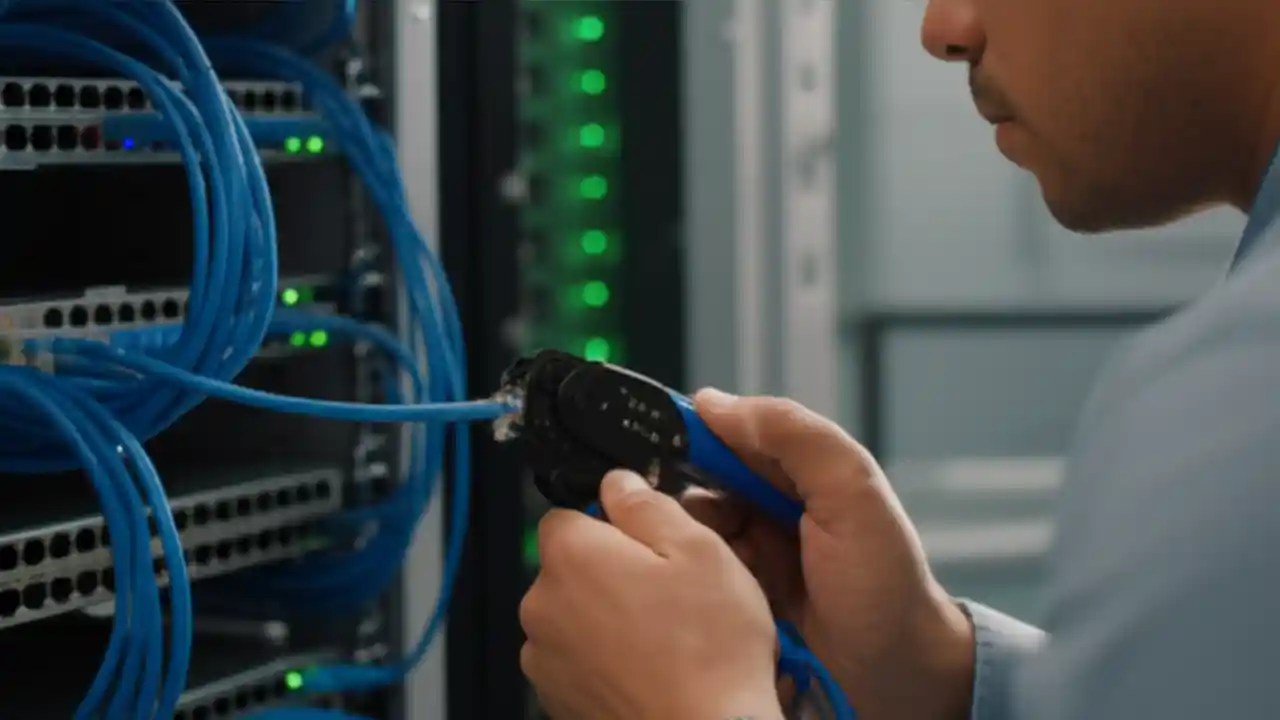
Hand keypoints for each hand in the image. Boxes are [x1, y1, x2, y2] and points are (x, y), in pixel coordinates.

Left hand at [519, 470, 784, 719]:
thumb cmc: (709, 646)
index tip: (653, 547)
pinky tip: (649, 670)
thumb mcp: (700, 550)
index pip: (570, 514)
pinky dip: (605, 660)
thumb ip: (647, 505)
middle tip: (669, 596)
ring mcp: (543, 658)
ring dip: (607, 619)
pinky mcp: (556, 699)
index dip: (614, 525)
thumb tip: (616, 482)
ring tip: (664, 640)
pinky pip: (578, 659)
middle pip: (571, 567)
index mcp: (569, 555)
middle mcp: (540, 604)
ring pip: (574, 615)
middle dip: (611, 573)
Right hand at [687, 390, 974, 719]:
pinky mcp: (735, 594)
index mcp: (798, 469)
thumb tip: (715, 403)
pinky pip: (693, 572)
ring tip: (692, 553)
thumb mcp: (852, 491)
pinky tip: (690, 582)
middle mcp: (768, 505)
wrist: (897, 674)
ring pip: (689, 528)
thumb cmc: (886, 584)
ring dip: (683, 537)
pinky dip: (686, 573)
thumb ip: (795, 435)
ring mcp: (750, 552)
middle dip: (681, 492)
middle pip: (699, 480)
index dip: (694, 433)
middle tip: (673, 512)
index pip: (731, 432)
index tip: (659, 442)